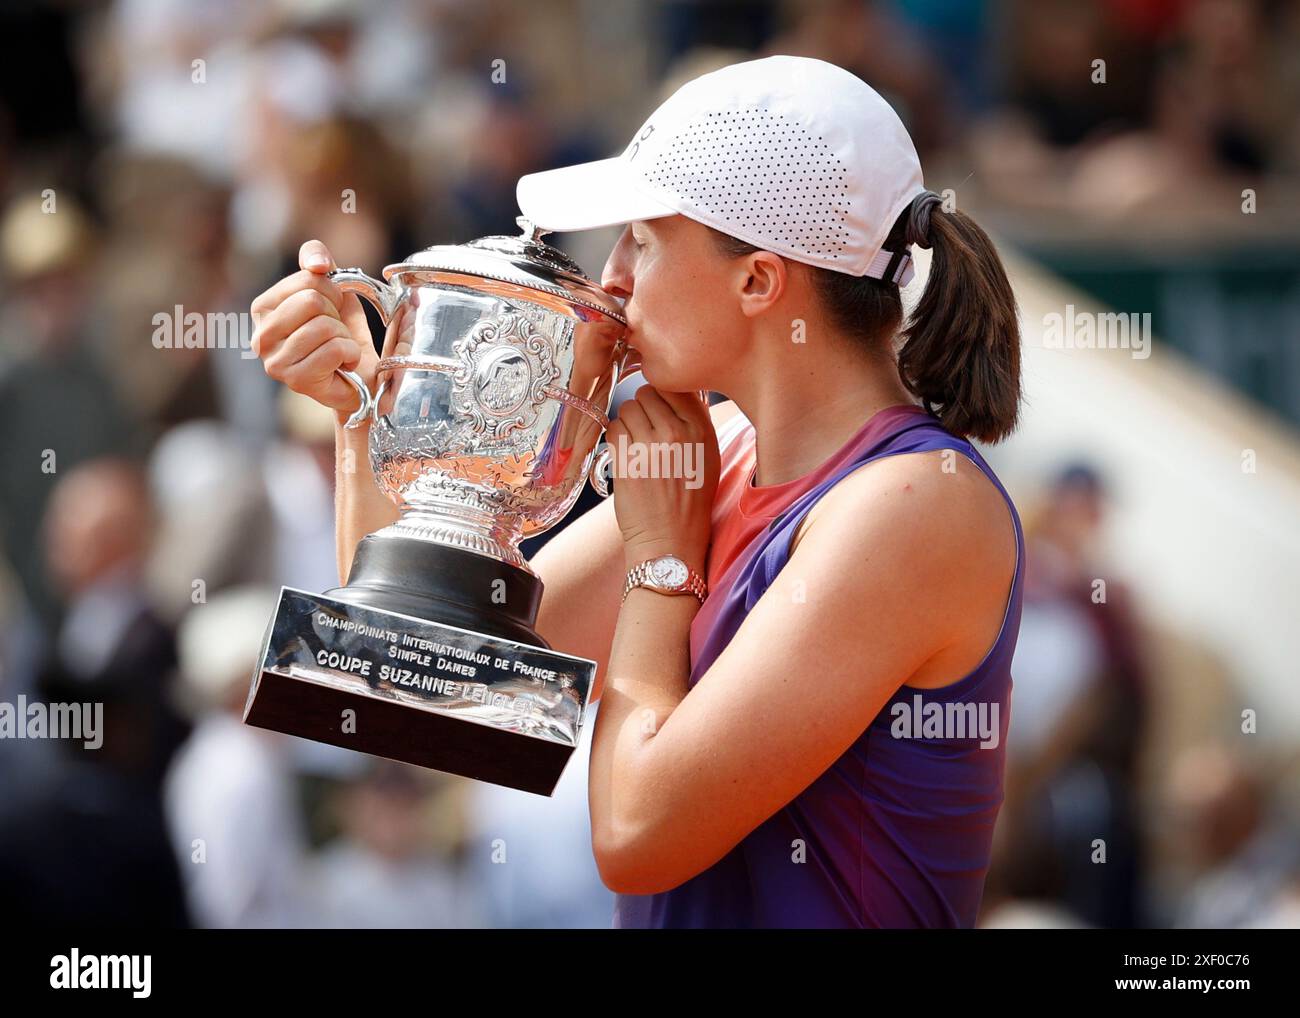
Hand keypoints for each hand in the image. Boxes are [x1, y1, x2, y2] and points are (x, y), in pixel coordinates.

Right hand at [250, 240, 377, 423]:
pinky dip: (350, 354)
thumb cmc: (341, 332)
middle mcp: (260, 336)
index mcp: (263, 308)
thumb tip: (317, 263)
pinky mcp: (295, 381)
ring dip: (344, 336)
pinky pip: (334, 350)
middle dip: (337, 314)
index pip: (306, 279)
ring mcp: (274, 362)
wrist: (360, 376)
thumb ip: (317, 259)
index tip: (332, 308)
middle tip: (335, 331)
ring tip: (338, 349)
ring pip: (324, 326)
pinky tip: (343, 365)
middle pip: (312, 301)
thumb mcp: (332, 288)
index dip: (332, 291)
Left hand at [606, 385, 718, 572]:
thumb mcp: (708, 457)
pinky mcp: (626, 459)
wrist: (670, 541)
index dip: (663, 394)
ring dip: (628, 422)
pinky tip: (627, 455)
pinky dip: (616, 437)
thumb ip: (696, 421)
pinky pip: (613, 428)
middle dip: (644, 408)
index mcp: (702, 430)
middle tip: (647, 431)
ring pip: (627, 408)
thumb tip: (679, 388)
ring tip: (637, 445)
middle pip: (647, 393)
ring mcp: (650, 445)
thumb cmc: (689, 500)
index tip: (661, 408)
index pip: (675, 386)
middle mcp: (677, 433)